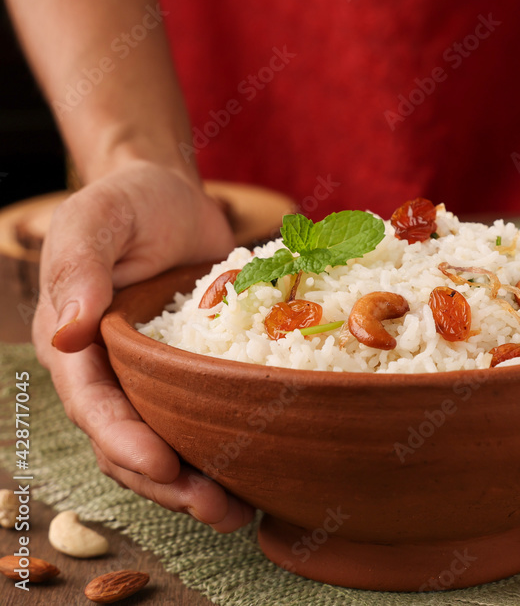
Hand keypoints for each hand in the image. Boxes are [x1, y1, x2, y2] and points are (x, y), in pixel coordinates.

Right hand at [31, 161, 254, 531]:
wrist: (175, 198)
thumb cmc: (128, 202)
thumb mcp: (97, 220)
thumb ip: (79, 268)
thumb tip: (65, 333)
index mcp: (75, 347)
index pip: (95, 406)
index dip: (126, 441)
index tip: (165, 466)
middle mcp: (110, 373)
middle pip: (130, 444)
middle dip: (169, 483)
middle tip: (218, 509)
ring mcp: (152, 379)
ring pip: (166, 444)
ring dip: (198, 482)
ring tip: (241, 512)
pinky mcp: (192, 376)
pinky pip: (203, 419)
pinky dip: (224, 448)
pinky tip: (262, 471)